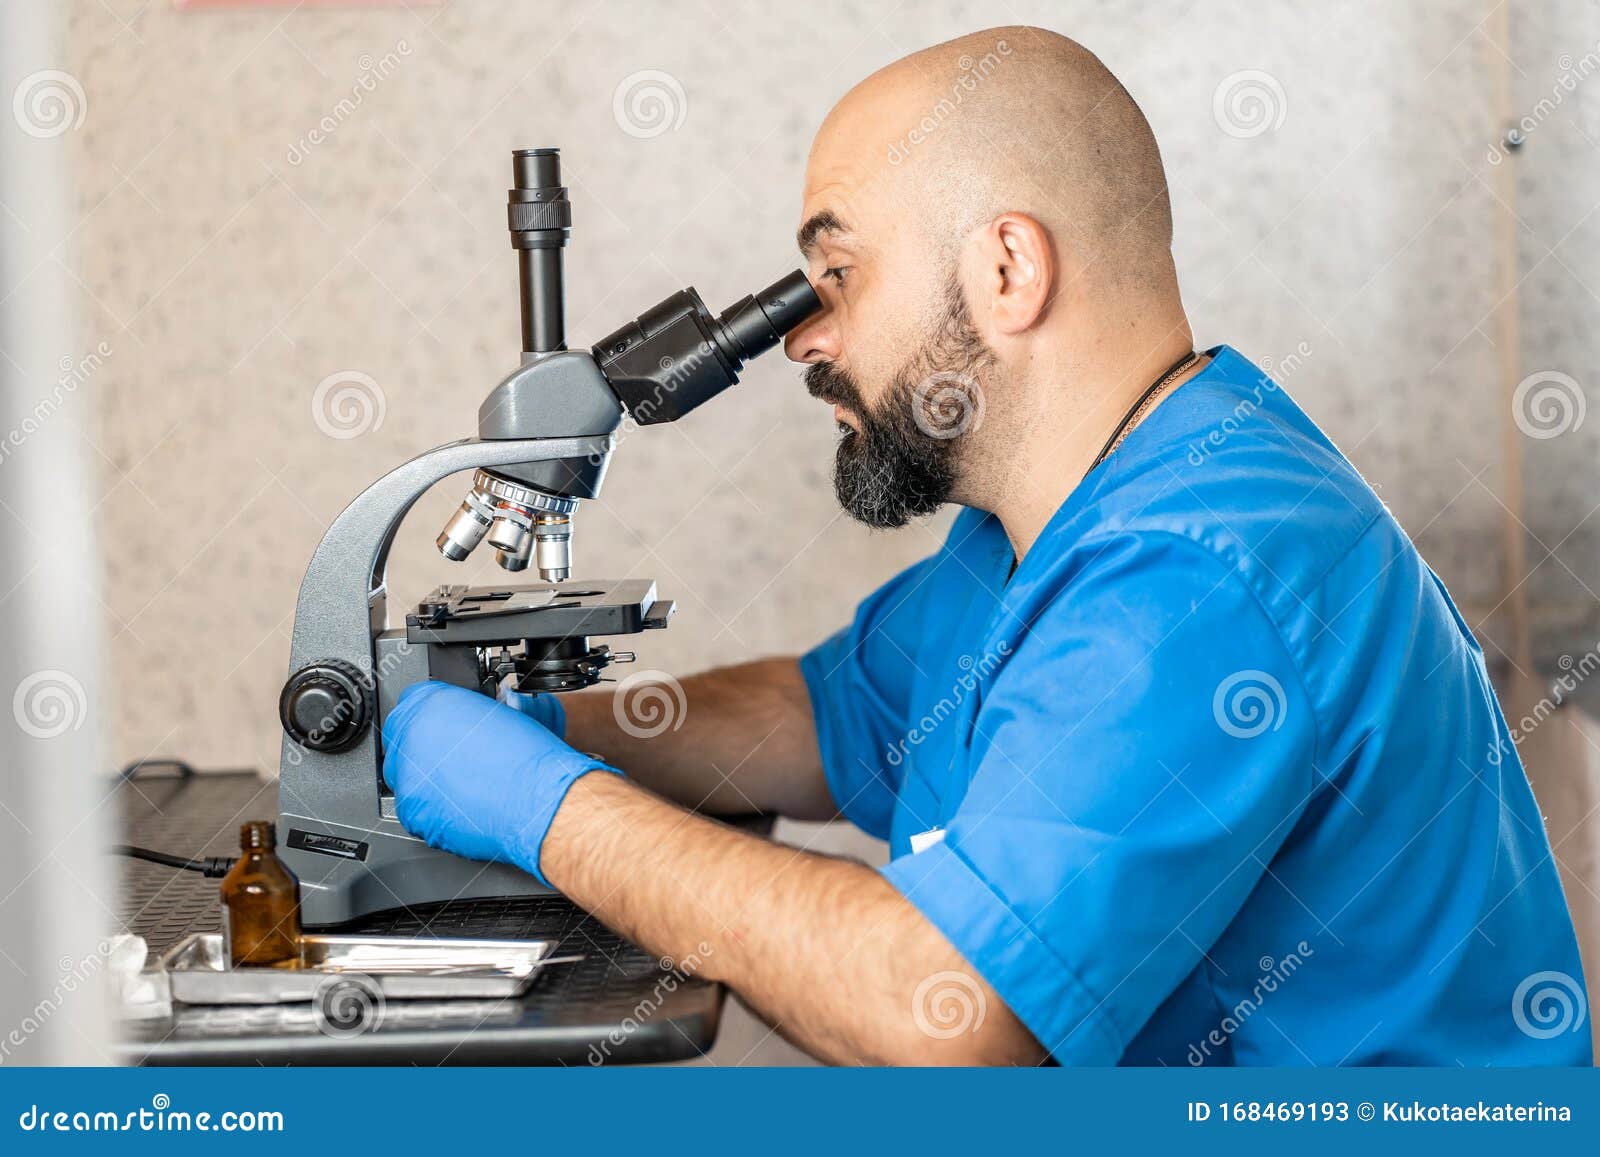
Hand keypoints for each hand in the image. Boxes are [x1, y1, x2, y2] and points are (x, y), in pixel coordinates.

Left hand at [381, 681, 619, 884]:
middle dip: (425, 747)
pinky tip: (462, 803)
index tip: (441, 727)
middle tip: (454, 757)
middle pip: (403, 738)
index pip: (413, 700)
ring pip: (406, 774)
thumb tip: (461, 718)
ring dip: (428, 778)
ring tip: (463, 783)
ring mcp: (409, 777)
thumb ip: (466, 710)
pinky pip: (416, 806)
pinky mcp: (413, 812)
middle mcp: (413, 737)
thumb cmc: (530, 758)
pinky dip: (434, 807)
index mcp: (433, 704)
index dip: (431, 714)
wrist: (539, 801)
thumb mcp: (503, 710)